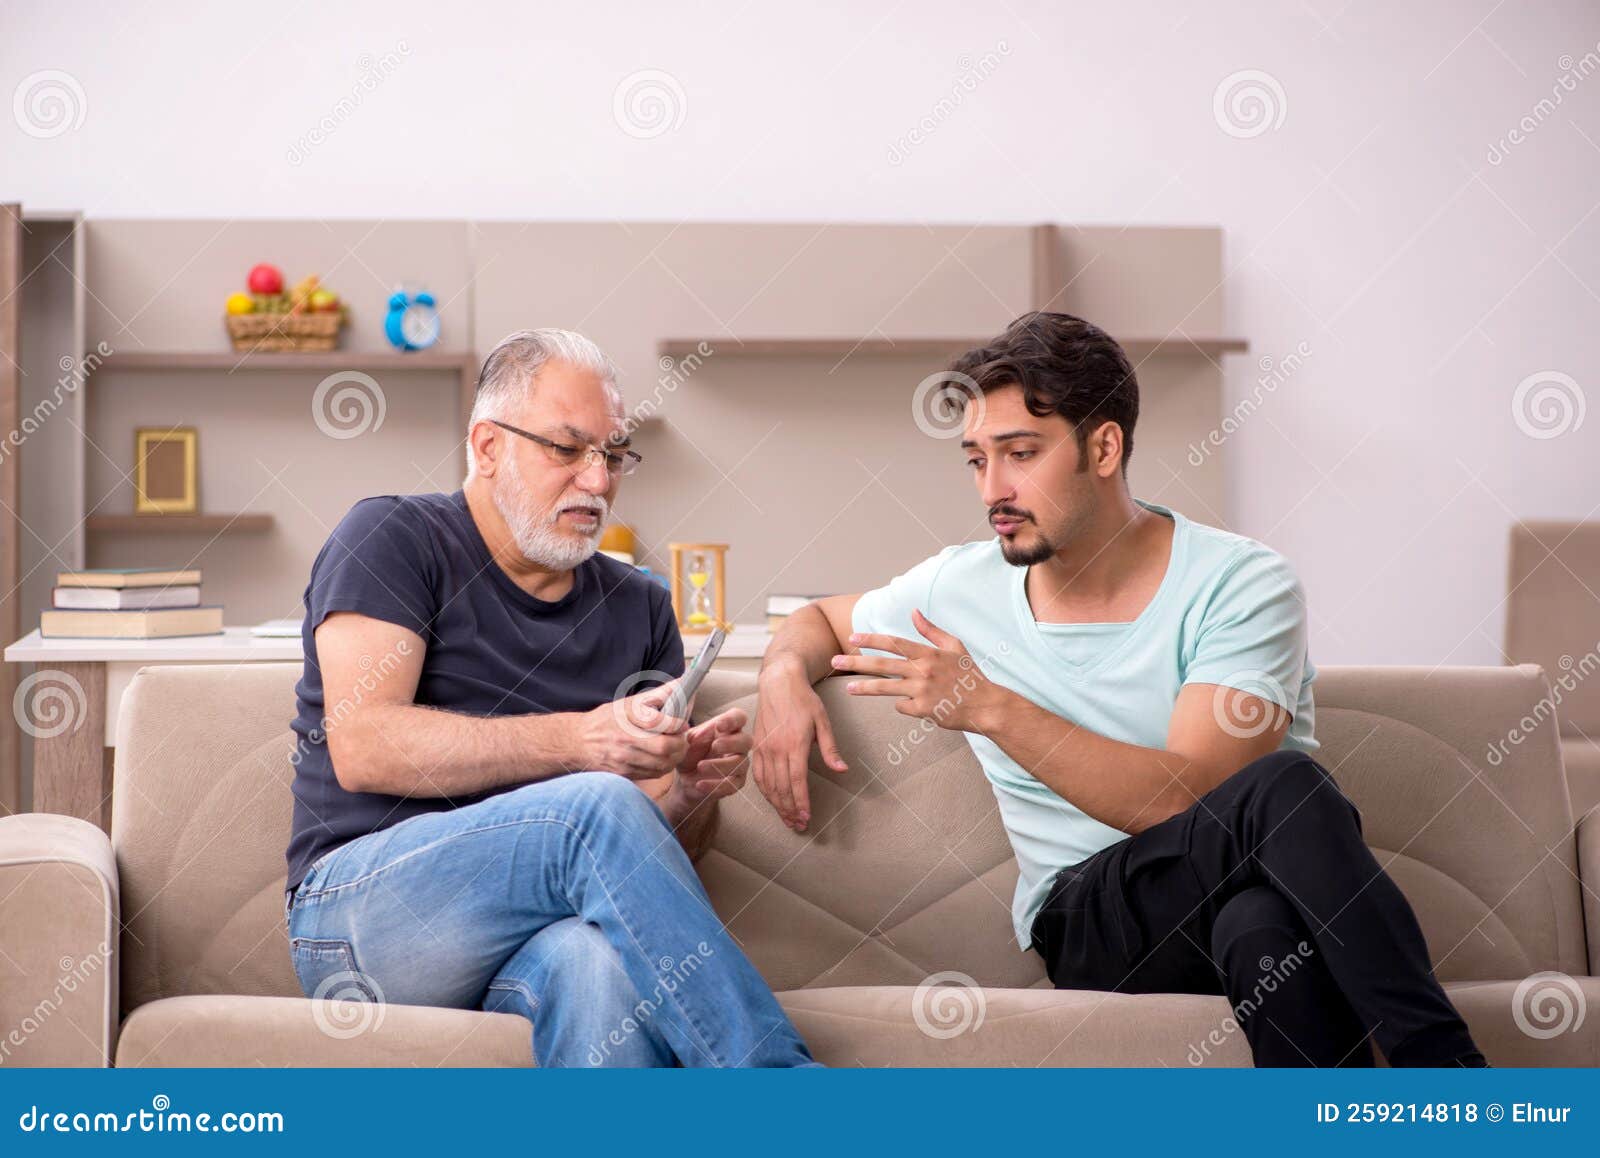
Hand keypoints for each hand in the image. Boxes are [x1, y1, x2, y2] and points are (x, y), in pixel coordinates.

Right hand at [570, 679, 689, 780]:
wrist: (577, 742)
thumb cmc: (606, 720)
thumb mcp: (627, 703)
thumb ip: (656, 695)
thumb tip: (681, 684)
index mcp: (626, 717)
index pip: (658, 722)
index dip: (676, 723)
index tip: (682, 723)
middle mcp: (624, 739)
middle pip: (664, 747)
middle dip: (680, 744)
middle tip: (682, 738)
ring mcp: (623, 759)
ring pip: (662, 764)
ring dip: (675, 757)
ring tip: (675, 749)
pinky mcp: (623, 774)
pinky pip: (653, 774)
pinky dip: (664, 767)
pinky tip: (662, 758)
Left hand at [662, 708, 751, 822]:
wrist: (684, 779)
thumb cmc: (689, 753)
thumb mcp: (686, 742)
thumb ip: (694, 736)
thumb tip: (700, 735)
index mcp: (727, 728)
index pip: (739, 718)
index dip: (733, 720)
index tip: (719, 725)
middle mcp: (738, 745)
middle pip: (746, 740)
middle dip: (731, 743)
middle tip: (714, 746)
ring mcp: (739, 764)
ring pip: (740, 763)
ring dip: (719, 765)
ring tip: (700, 766)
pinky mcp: (736, 783)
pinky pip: (731, 784)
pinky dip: (715, 785)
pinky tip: (700, 784)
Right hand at [752, 659, 848, 832]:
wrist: (778, 682)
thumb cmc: (803, 700)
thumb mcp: (823, 721)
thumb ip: (830, 748)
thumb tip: (841, 769)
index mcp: (795, 743)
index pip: (797, 781)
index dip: (801, 802)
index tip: (807, 817)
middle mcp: (776, 748)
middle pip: (781, 788)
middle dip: (790, 810)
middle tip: (799, 826)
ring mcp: (764, 748)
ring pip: (768, 785)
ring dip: (777, 805)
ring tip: (787, 819)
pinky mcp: (756, 746)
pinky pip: (758, 775)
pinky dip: (765, 792)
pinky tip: (772, 800)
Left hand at [831, 609, 1003, 732]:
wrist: (986, 705)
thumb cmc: (969, 675)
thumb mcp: (954, 647)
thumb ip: (931, 630)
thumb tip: (913, 612)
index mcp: (929, 653)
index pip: (894, 643)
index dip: (871, 639)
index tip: (852, 637)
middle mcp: (923, 670)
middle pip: (882, 665)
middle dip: (855, 662)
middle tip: (835, 661)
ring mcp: (922, 691)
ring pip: (885, 688)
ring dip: (864, 687)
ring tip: (848, 687)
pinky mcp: (923, 710)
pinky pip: (902, 707)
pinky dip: (903, 705)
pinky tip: (913, 705)